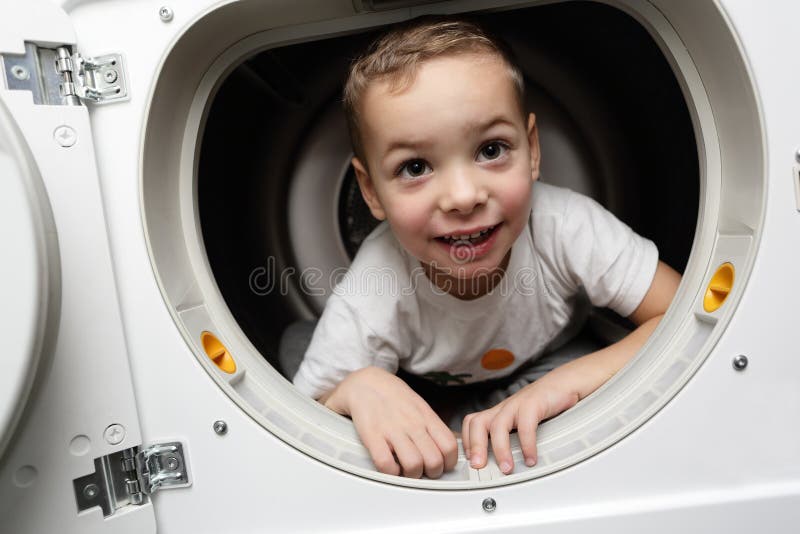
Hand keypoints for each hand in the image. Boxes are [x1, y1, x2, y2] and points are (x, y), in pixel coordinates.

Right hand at [322, 366, 457, 478]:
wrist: (364, 382)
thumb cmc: (393, 397)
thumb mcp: (419, 406)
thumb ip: (432, 426)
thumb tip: (446, 448)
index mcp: (426, 417)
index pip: (449, 447)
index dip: (448, 463)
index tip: (441, 466)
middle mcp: (412, 424)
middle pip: (434, 461)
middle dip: (430, 473)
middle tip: (422, 470)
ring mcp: (392, 429)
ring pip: (413, 465)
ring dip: (411, 475)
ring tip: (405, 470)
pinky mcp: (372, 435)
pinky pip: (385, 464)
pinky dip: (389, 472)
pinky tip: (388, 466)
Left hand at [461, 379, 579, 473]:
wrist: (566, 382)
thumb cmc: (544, 404)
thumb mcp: (522, 421)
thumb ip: (512, 436)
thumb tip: (506, 461)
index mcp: (498, 413)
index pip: (471, 423)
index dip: (467, 442)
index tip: (472, 461)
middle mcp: (504, 408)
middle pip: (477, 423)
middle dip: (474, 446)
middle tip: (479, 467)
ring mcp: (517, 404)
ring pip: (497, 425)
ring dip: (500, 450)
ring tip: (507, 468)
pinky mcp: (533, 402)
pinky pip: (525, 425)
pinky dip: (527, 444)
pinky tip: (531, 458)